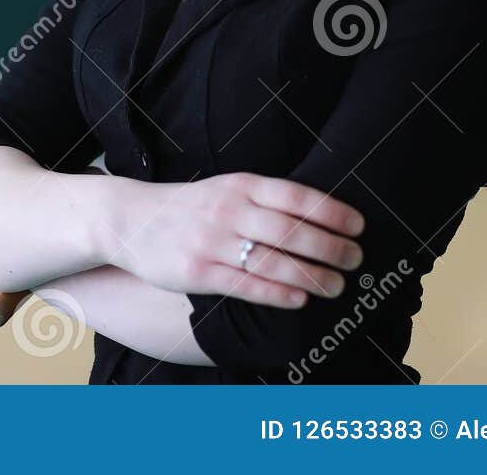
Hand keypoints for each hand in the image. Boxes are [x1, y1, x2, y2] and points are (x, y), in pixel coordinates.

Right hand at [105, 172, 364, 308]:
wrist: (128, 219)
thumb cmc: (187, 207)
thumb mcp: (223, 188)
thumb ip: (263, 198)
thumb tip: (320, 215)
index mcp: (238, 186)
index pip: (295, 196)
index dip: (331, 211)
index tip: (359, 225)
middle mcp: (228, 211)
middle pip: (290, 231)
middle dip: (331, 247)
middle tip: (356, 259)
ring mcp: (211, 242)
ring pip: (273, 262)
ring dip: (311, 276)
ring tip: (336, 286)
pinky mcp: (197, 272)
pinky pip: (245, 286)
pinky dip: (277, 294)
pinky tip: (300, 300)